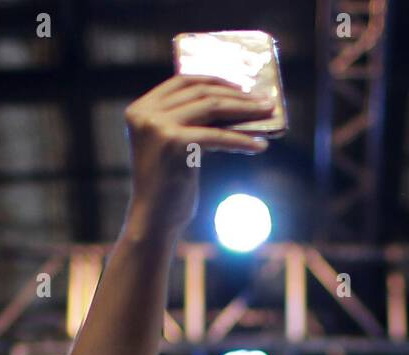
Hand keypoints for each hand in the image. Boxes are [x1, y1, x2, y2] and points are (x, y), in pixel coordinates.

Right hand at [122, 75, 273, 238]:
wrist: (154, 220)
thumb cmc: (169, 186)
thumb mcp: (176, 145)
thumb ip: (190, 121)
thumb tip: (234, 103)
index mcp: (140, 110)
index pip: (182, 81)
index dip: (215, 79)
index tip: (241, 86)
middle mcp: (145, 114)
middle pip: (200, 92)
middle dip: (237, 95)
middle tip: (265, 101)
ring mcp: (157, 126)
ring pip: (212, 106)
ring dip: (244, 110)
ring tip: (268, 114)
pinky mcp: (174, 143)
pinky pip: (218, 136)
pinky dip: (242, 140)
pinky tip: (260, 146)